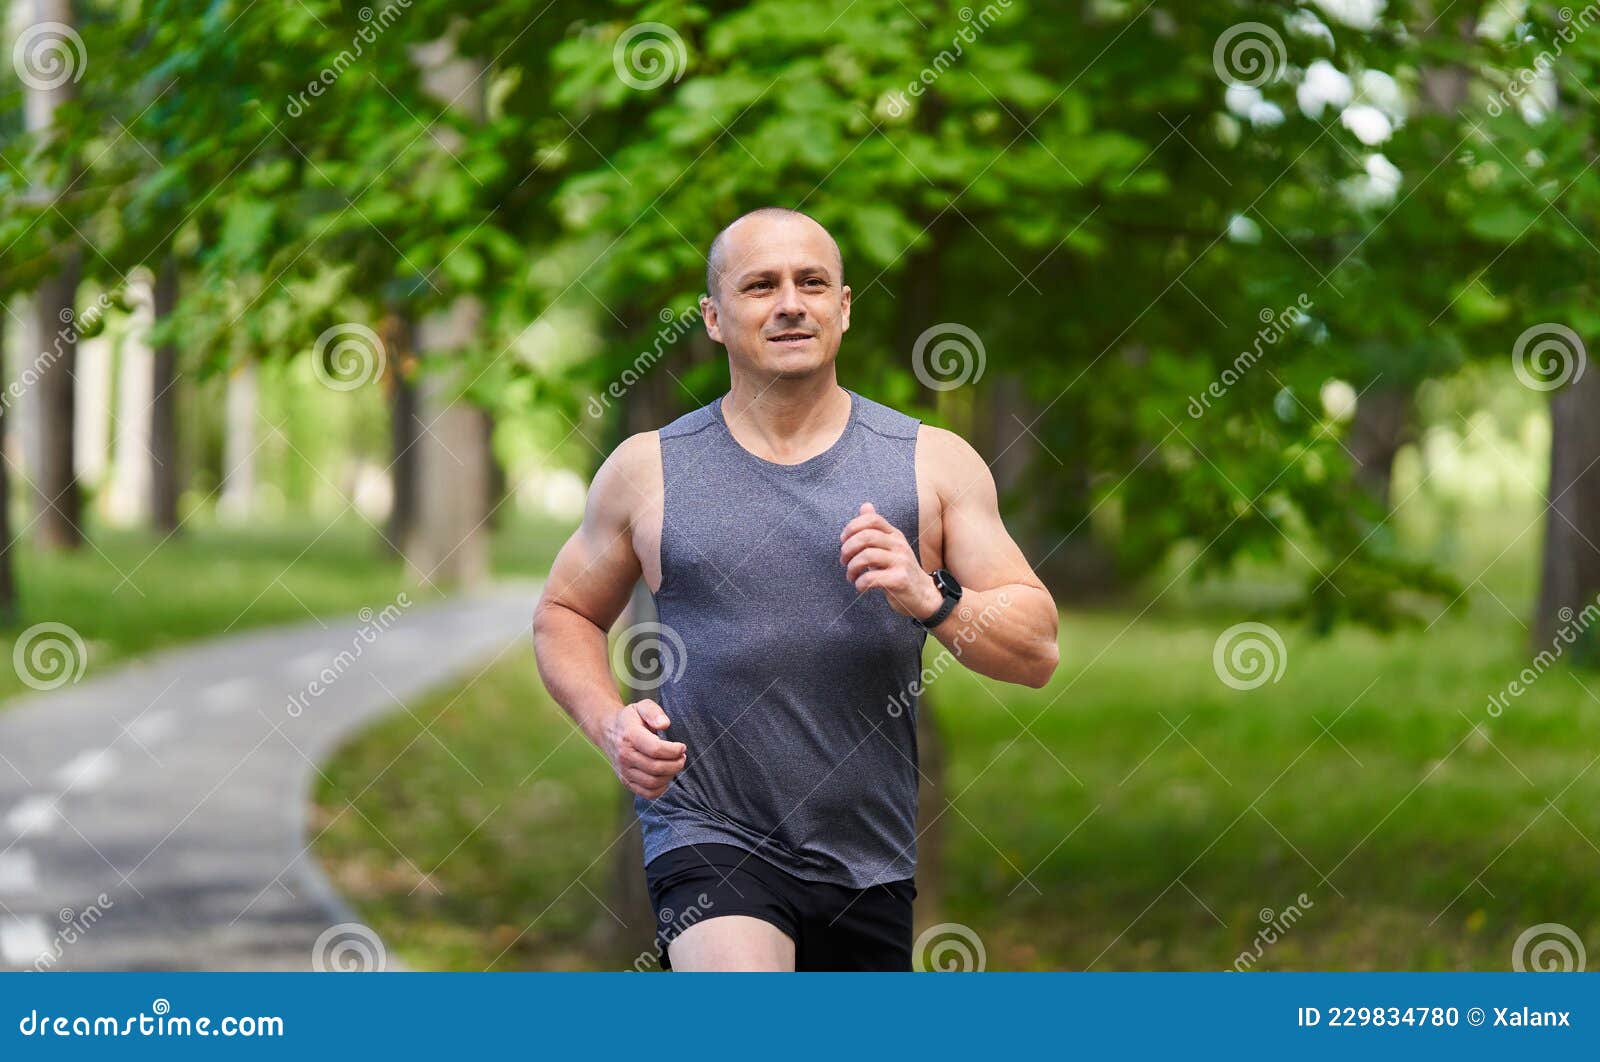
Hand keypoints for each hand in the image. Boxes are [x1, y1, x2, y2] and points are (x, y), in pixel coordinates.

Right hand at [601, 699, 686, 799]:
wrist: (607, 731)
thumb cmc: (630, 719)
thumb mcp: (642, 706)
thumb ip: (654, 712)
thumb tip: (664, 724)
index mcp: (629, 736)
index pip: (656, 749)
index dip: (674, 750)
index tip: (682, 747)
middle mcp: (624, 756)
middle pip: (656, 768)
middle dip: (676, 764)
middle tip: (682, 756)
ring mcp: (624, 771)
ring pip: (652, 782)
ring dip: (670, 775)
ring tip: (675, 765)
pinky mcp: (626, 781)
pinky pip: (646, 793)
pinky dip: (661, 789)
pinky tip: (666, 776)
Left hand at [839, 502, 942, 618]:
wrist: (923, 595)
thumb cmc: (900, 570)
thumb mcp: (890, 546)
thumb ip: (876, 529)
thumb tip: (865, 505)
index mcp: (894, 535)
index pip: (872, 519)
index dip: (852, 527)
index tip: (843, 541)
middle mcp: (899, 545)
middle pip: (866, 537)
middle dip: (847, 549)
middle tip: (844, 561)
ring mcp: (901, 561)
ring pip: (866, 556)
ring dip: (852, 568)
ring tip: (851, 576)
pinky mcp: (900, 579)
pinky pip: (872, 578)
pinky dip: (860, 583)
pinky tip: (860, 586)